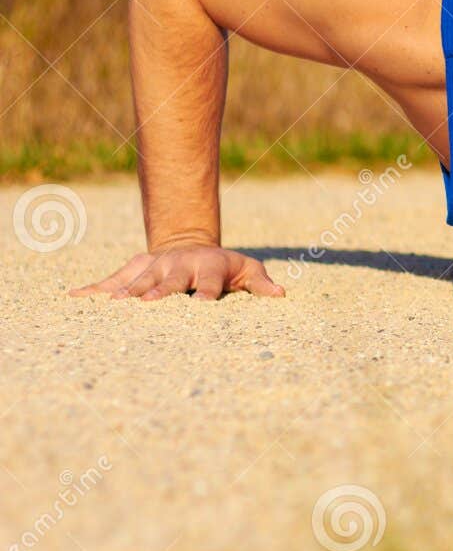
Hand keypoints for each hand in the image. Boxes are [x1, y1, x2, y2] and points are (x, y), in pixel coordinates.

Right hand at [70, 246, 284, 301]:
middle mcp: (178, 265)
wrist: (192, 245)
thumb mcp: (247, 270)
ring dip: (125, 292)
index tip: (202, 304)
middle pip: (168, 280)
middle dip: (158, 291)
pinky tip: (74, 298)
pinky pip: (112, 279)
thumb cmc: (225, 267)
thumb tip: (281, 295)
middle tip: (148, 304)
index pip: (208, 280)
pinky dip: (94, 289)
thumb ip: (260, 283)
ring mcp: (154, 266)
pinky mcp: (135, 269)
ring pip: (138, 279)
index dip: (206, 291)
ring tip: (112, 306)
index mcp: (208, 266)